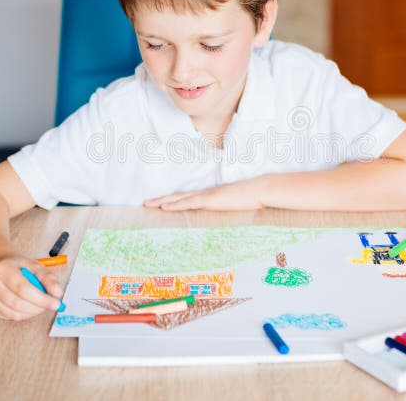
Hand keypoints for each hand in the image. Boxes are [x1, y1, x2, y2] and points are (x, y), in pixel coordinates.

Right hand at [0, 254, 63, 320]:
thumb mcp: (36, 266)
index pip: (23, 288)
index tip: (55, 303)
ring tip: (40, 305)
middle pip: (17, 303)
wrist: (1, 266)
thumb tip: (57, 293)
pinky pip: (9, 317)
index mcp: (4, 268)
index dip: (41, 299)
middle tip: (50, 305)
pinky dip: (23, 315)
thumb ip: (48, 278)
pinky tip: (29, 307)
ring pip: (14, 313)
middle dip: (38, 307)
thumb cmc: (20, 267)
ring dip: (32, 312)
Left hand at [144, 176, 266, 210]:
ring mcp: (206, 196)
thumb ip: (227, 209)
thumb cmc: (251, 198)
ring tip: (149, 205)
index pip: (187, 197)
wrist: (259, 190)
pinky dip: (175, 205)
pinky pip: (189, 203)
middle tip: (146, 203)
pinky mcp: (210, 200)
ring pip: (179, 198)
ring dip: (163, 201)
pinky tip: (164, 207)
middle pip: (178, 196)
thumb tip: (223, 215)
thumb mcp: (235, 206)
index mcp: (210, 195)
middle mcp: (205, 193)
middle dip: (161, 200)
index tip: (160, 203)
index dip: (172, 200)